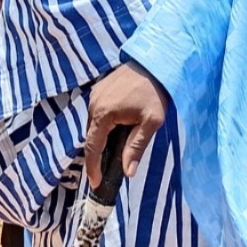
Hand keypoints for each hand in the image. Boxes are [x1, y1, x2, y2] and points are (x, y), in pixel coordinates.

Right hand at [84, 63, 168, 188]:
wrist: (155, 62)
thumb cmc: (155, 92)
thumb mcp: (151, 122)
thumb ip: (137, 147)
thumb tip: (127, 173)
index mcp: (103, 113)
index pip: (92, 147)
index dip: (93, 167)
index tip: (95, 183)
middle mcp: (93, 104)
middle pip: (90, 137)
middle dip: (96, 156)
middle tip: (104, 172)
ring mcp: (94, 95)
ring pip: (93, 126)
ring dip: (99, 141)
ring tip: (110, 154)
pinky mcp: (99, 89)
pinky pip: (96, 114)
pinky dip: (102, 127)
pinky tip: (114, 133)